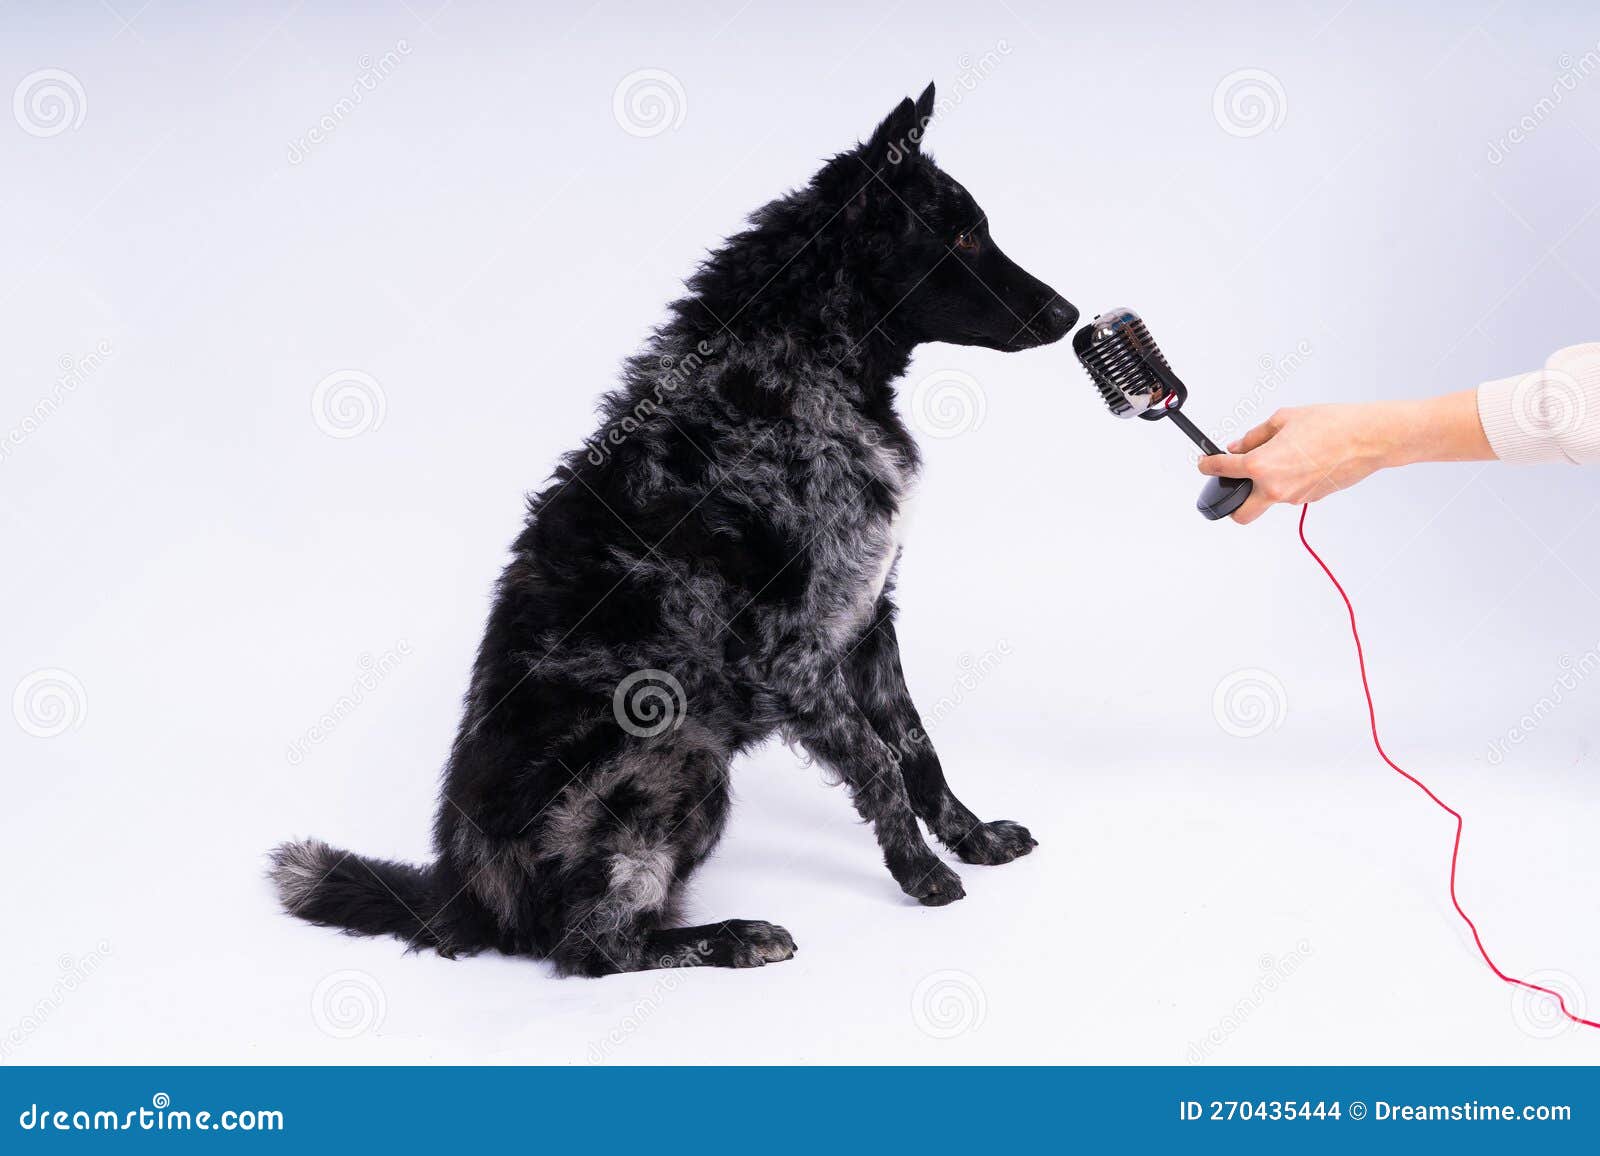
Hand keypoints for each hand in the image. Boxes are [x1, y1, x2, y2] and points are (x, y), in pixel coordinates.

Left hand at [1197, 393, 1491, 523]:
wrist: (1368, 438)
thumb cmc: (1331, 424)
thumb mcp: (1283, 420)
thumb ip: (1255, 436)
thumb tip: (1237, 446)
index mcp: (1262, 465)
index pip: (1222, 470)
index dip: (1207, 466)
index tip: (1203, 464)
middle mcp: (1275, 488)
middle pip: (1240, 514)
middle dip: (1230, 502)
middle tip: (1232, 484)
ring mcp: (1293, 498)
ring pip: (1268, 500)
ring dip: (1264, 485)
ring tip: (1280, 457)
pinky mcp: (1310, 500)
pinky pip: (1289, 494)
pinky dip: (1286, 481)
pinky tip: (1300, 461)